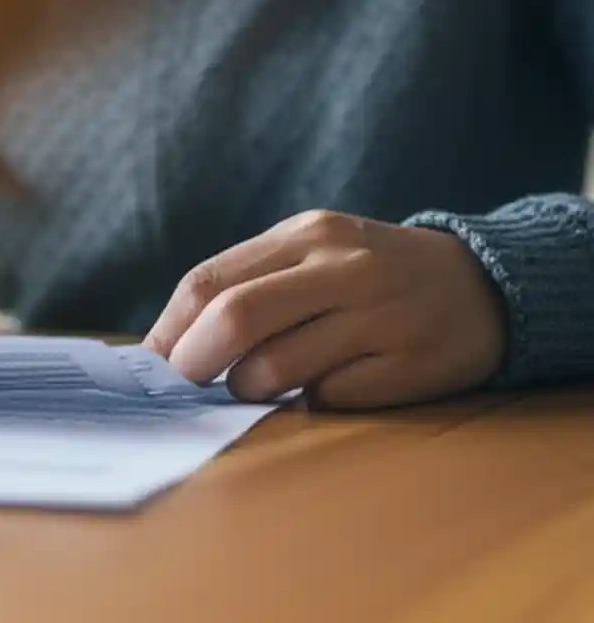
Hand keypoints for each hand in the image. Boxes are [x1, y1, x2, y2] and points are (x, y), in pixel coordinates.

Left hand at [143, 210, 507, 408]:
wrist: (484, 286)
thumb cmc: (368, 277)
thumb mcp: (312, 255)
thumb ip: (248, 285)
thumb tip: (169, 345)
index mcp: (307, 234)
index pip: (210, 282)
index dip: (170, 330)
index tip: (151, 364)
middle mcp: (343, 267)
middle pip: (236, 319)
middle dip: (194, 362)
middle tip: (188, 385)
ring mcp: (380, 315)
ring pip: (274, 368)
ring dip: (250, 389)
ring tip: (264, 383)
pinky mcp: (408, 364)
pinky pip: (327, 398)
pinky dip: (310, 401)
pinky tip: (330, 383)